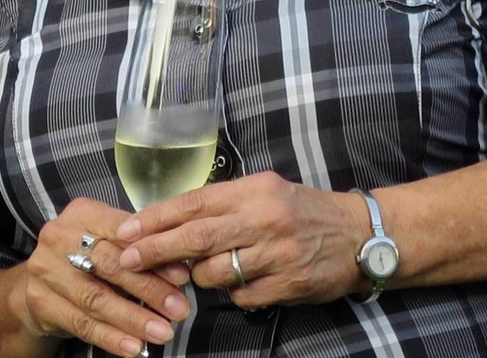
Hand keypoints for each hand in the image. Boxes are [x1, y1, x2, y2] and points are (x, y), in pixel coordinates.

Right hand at [12, 200, 190, 357]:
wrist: (39, 283)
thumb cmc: (84, 257)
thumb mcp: (107, 240)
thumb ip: (139, 249)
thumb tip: (179, 269)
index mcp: (81, 214)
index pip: (120, 231)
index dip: (152, 254)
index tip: (181, 276)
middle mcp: (58, 237)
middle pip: (109, 265)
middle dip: (148, 289)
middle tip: (178, 308)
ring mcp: (45, 270)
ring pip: (96, 298)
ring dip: (133, 319)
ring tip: (162, 332)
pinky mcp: (41, 302)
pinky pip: (82, 324)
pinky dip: (111, 338)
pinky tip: (134, 347)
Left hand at [117, 172, 368, 309]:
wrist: (359, 235)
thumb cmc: (301, 209)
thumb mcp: (263, 190)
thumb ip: (222, 203)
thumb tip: (172, 219)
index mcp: (252, 191)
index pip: (193, 203)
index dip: (155, 218)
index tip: (126, 230)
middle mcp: (263, 219)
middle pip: (196, 237)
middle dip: (155, 250)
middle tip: (127, 260)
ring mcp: (277, 254)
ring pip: (216, 273)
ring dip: (201, 277)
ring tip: (207, 270)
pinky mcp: (290, 284)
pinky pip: (243, 297)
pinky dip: (235, 293)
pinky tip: (245, 282)